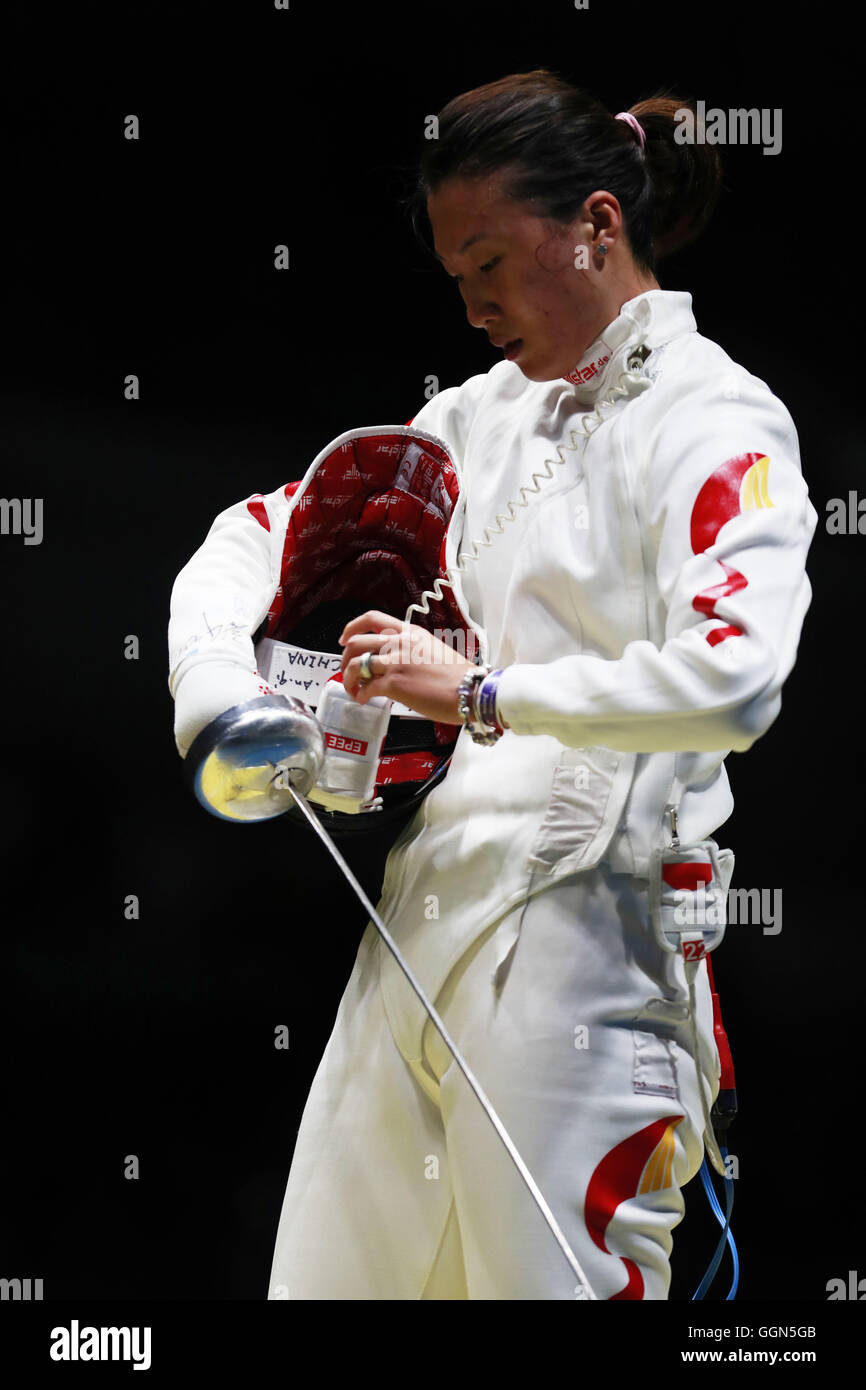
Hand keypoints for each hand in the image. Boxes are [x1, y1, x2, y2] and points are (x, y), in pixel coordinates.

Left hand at [339, 610, 475, 723]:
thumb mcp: (432, 650)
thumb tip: (393, 663)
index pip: (372, 618)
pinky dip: (360, 695)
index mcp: (410, 632)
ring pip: (355, 665)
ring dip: (348, 679)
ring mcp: (395, 662)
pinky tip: (365, 699)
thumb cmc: (458, 676)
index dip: (352, 627)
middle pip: (356, 642)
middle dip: (344, 658)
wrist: (470, 690)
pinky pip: (366, 688)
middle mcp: (400, 642)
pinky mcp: (394, 683)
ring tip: (353, 689)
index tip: (344, 639)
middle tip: (347, 671)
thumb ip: (410, 650)